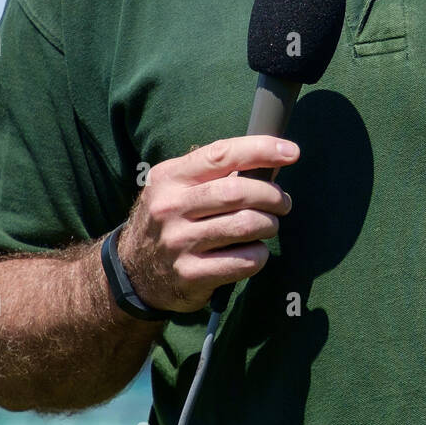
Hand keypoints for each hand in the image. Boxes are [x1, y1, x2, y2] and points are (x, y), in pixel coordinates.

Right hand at [114, 136, 296, 312]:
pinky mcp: (190, 274)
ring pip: (247, 226)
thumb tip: (270, 161)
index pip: (222, 154)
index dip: (261, 150)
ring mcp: (179, 243)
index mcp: (169, 177)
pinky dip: (260, 254)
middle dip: (273, 195)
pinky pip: (245, 261)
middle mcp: (170, 208)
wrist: (134, 272)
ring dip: (270, 224)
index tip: (291, 151)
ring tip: (269, 225)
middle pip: (239, 192)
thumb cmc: (171, 219)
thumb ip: (216, 174)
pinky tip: (255, 251)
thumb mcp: (177, 188)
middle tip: (283, 202)